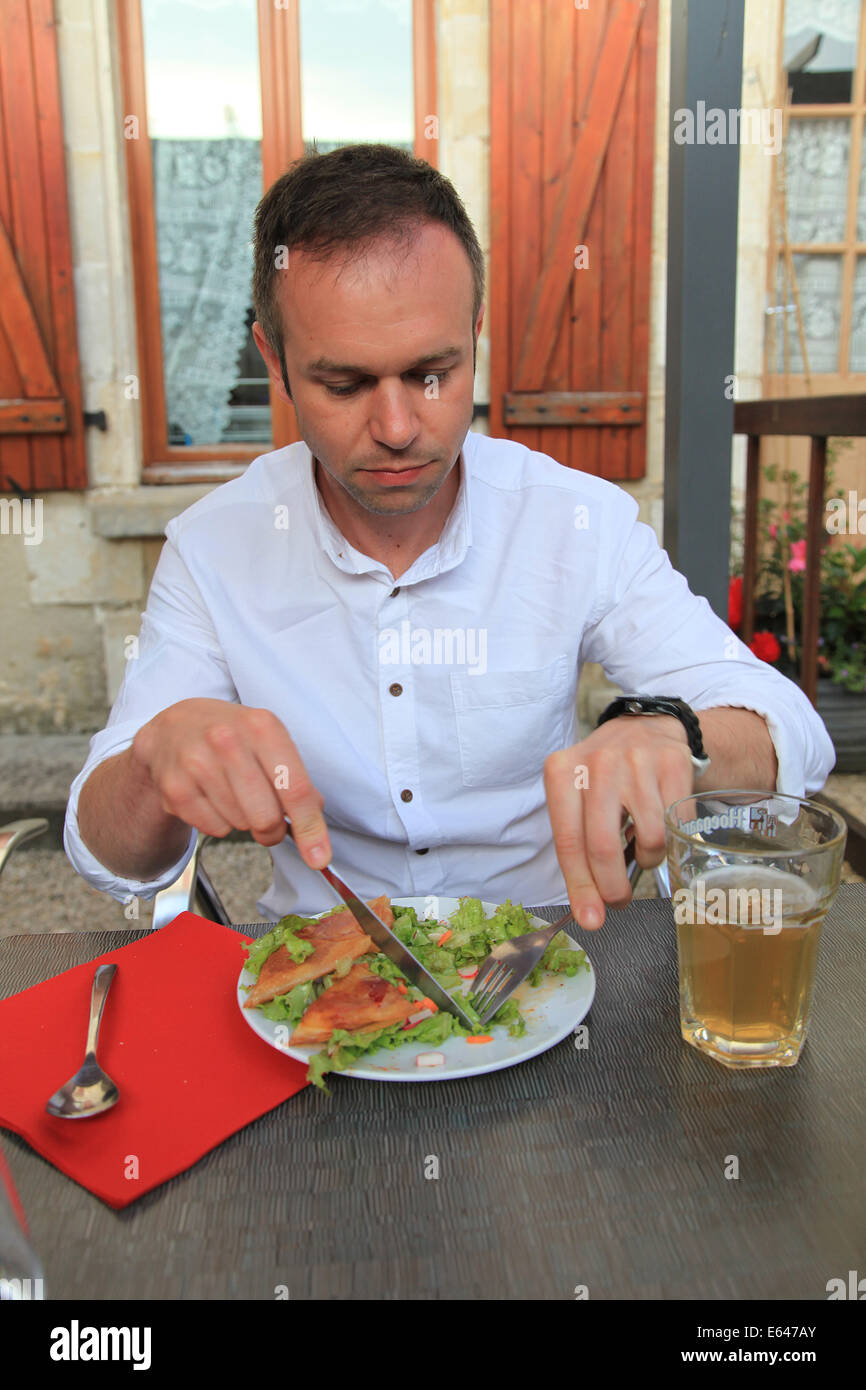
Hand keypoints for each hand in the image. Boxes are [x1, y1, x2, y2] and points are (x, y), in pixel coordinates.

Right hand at [131, 699, 330, 867]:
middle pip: (266, 817)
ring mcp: (196, 764)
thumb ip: (298, 784)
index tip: (319, 857)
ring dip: (245, 820)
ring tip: (234, 793)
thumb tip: (314, 836)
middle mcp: (227, 741)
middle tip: (269, 818)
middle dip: (273, 829)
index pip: (294, 789)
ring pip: (241, 825)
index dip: (310, 829)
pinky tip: (212, 796)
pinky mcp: (174, 788)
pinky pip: (214, 830)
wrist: (176, 727)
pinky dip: (220, 822)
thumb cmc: (233, 737)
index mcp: (262, 727)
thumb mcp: (272, 743)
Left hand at [543, 714, 692, 929]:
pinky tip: (660, 826)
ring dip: (647, 859)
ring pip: (648, 839)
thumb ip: (579, 847)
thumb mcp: (579, 798)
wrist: (649, 729)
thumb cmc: (607, 777)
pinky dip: (670, 839)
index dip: (580, 887)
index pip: (569, 842)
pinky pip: (675, 825)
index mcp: (562, 772)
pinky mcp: (672, 763)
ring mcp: (635, 760)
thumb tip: (589, 910)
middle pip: (603, 846)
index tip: (590, 919)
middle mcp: (596, 763)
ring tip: (642, 847)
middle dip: (612, 888)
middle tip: (618, 900)